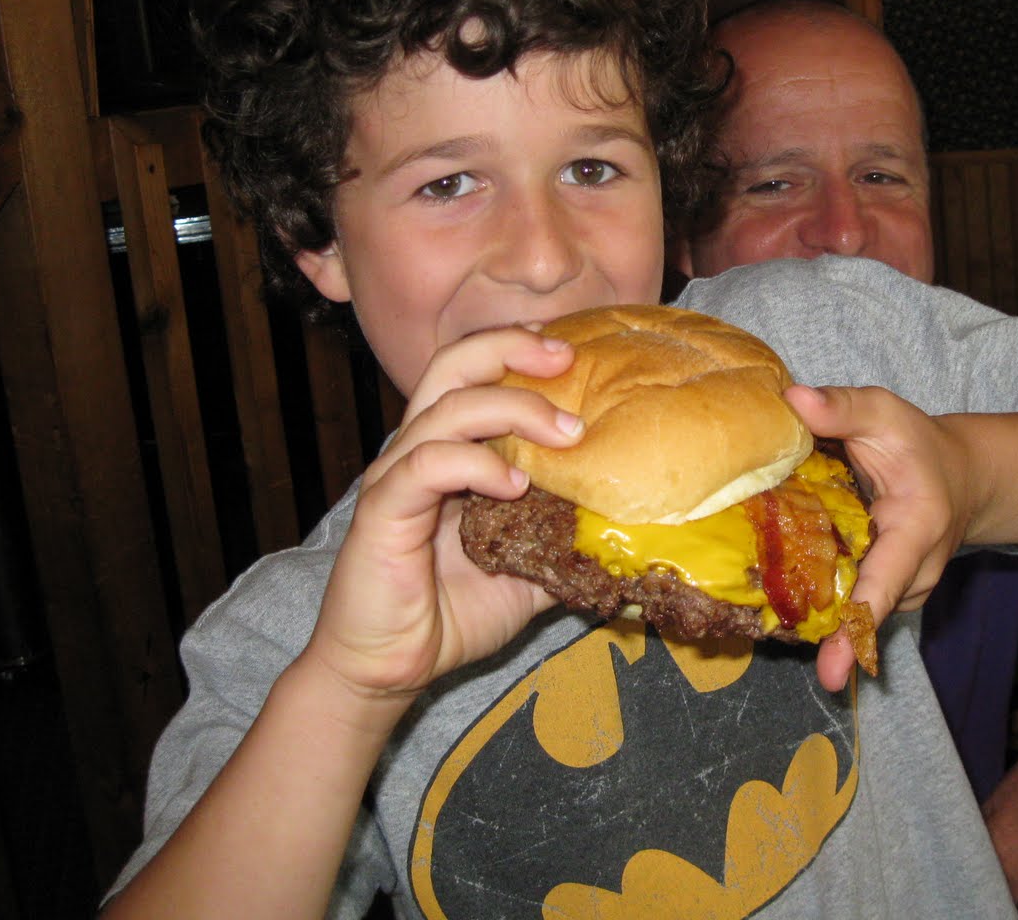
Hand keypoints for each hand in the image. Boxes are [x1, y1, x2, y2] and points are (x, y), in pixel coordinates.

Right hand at [303, 327, 584, 712]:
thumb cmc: (454, 613)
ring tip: (567, 434)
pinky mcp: (382, 511)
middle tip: (566, 357)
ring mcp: (397, 476)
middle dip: (510, 348)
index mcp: (452, 450)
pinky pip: (425, 465)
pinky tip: (514, 485)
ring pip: (447, 408)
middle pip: (453, 366)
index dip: (516, 348)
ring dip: (512, 409)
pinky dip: (475, 464)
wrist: (389, 669)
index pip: (476, 373)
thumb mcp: (531, 570)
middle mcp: (420, 450)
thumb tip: (635, 531)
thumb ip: (570, 541)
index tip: (570, 347)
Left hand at [785, 383, 968, 690]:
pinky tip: (781, 583)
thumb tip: (793, 400)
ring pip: (850, 610)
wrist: (960, 477)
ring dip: (810, 606)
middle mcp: (914, 573)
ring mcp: (901, 591)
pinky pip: (847, 603)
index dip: (857, 627)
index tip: (833, 670)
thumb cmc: (919, 446)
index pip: (886, 584)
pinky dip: (816, 596)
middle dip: (816, 622)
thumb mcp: (885, 414)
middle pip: (860, 611)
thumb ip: (843, 407)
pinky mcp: (885, 595)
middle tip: (763, 625)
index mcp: (917, 530)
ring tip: (764, 594)